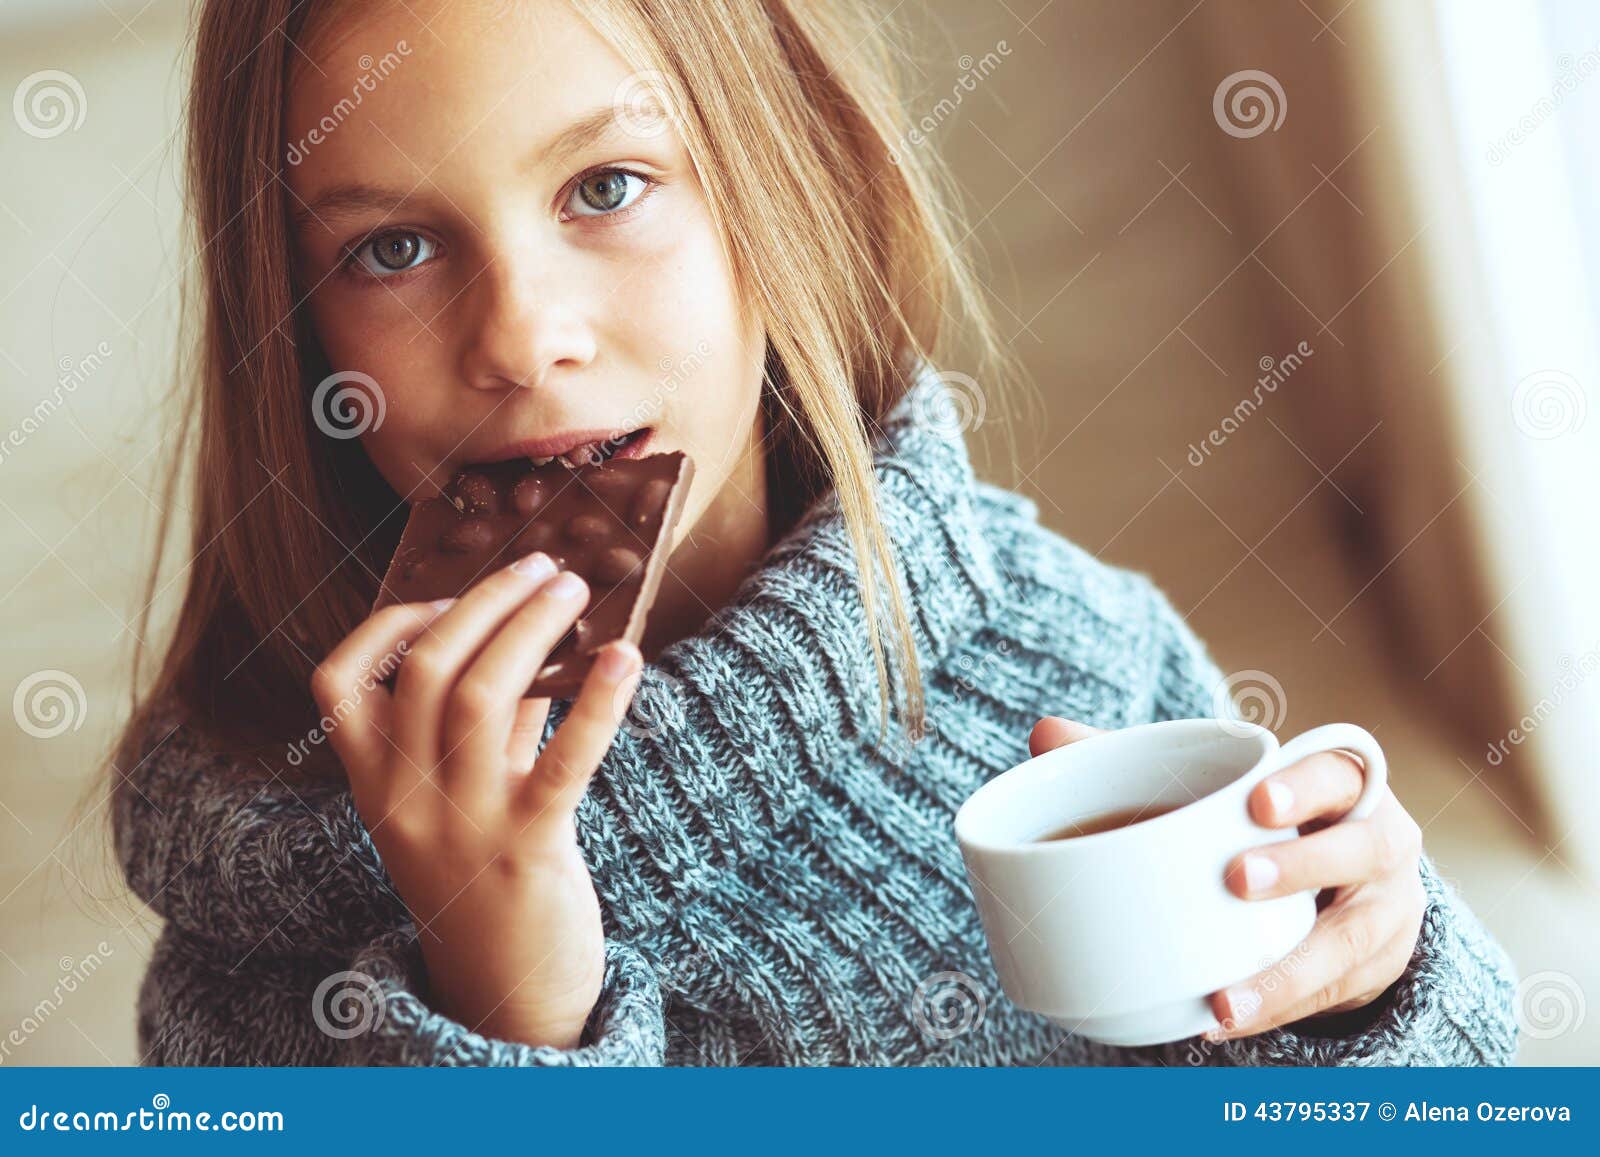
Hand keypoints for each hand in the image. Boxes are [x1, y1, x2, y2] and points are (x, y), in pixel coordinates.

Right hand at [311, 551, 643, 1048]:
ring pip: (479, 698)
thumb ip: (483, 724)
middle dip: (486, 602)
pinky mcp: (529, 850)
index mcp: (373, 785)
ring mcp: (463, 827)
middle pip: (425, 670)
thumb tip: (528, 633)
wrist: (509, 993)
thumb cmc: (486, 875)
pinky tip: (626, 658)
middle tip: (545, 566)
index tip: (448, 594)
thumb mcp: (461, 797)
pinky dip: (596, 702)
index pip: (338, 683)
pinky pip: (562, 762)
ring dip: (532, 628)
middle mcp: (404, 801)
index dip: (390, 623)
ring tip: (577, 590)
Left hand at [1027, 717, 1425, 1041]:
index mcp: (1343, 782)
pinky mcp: (1371, 968)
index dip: (1304, 785)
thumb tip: (1045, 735)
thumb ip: (1138, 756)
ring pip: (1349, 941)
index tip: (1256, 802)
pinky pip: (1328, 994)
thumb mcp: (1218, 782)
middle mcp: (1379, 840)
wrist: (1347, 886)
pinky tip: (1220, 1021)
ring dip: (1285, 973)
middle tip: (1235, 878)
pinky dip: (1273, 1008)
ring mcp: (1384, 910)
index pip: (1338, 770)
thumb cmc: (1263, 821)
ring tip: (1224, 1000)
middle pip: (1361, 849)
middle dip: (1301, 867)